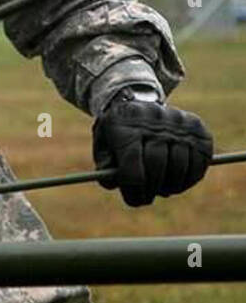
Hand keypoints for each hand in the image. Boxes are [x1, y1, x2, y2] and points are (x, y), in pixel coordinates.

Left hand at [93, 100, 212, 206]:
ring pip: (180, 167)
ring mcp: (178, 123)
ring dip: (171, 186)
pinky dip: (189, 179)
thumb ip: (105, 167)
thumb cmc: (118, 131)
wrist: (139, 101)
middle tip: (147, 198)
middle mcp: (153, 121)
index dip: (133, 191)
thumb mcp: (103, 144)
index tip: (135, 200)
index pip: (132, 169)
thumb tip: (116, 185)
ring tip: (161, 188)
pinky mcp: (198, 129)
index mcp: (124, 127)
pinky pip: (199, 163)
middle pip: (156, 167)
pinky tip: (177, 181)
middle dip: (151, 189)